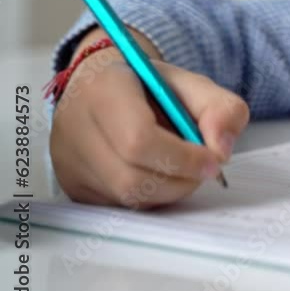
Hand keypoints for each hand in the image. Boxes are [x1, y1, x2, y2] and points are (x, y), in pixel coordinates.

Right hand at [50, 35, 249, 208]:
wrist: (105, 87)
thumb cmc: (149, 86)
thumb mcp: (193, 84)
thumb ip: (220, 109)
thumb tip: (221, 150)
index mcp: (104, 91)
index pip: (138, 140)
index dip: (183, 158)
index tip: (213, 161)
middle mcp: (75, 128)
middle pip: (132, 178)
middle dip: (181, 180)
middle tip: (204, 168)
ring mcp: (68, 160)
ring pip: (127, 197)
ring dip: (168, 191)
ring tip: (182, 168)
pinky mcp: (72, 185)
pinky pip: (119, 205)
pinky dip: (150, 197)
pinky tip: (158, 174)